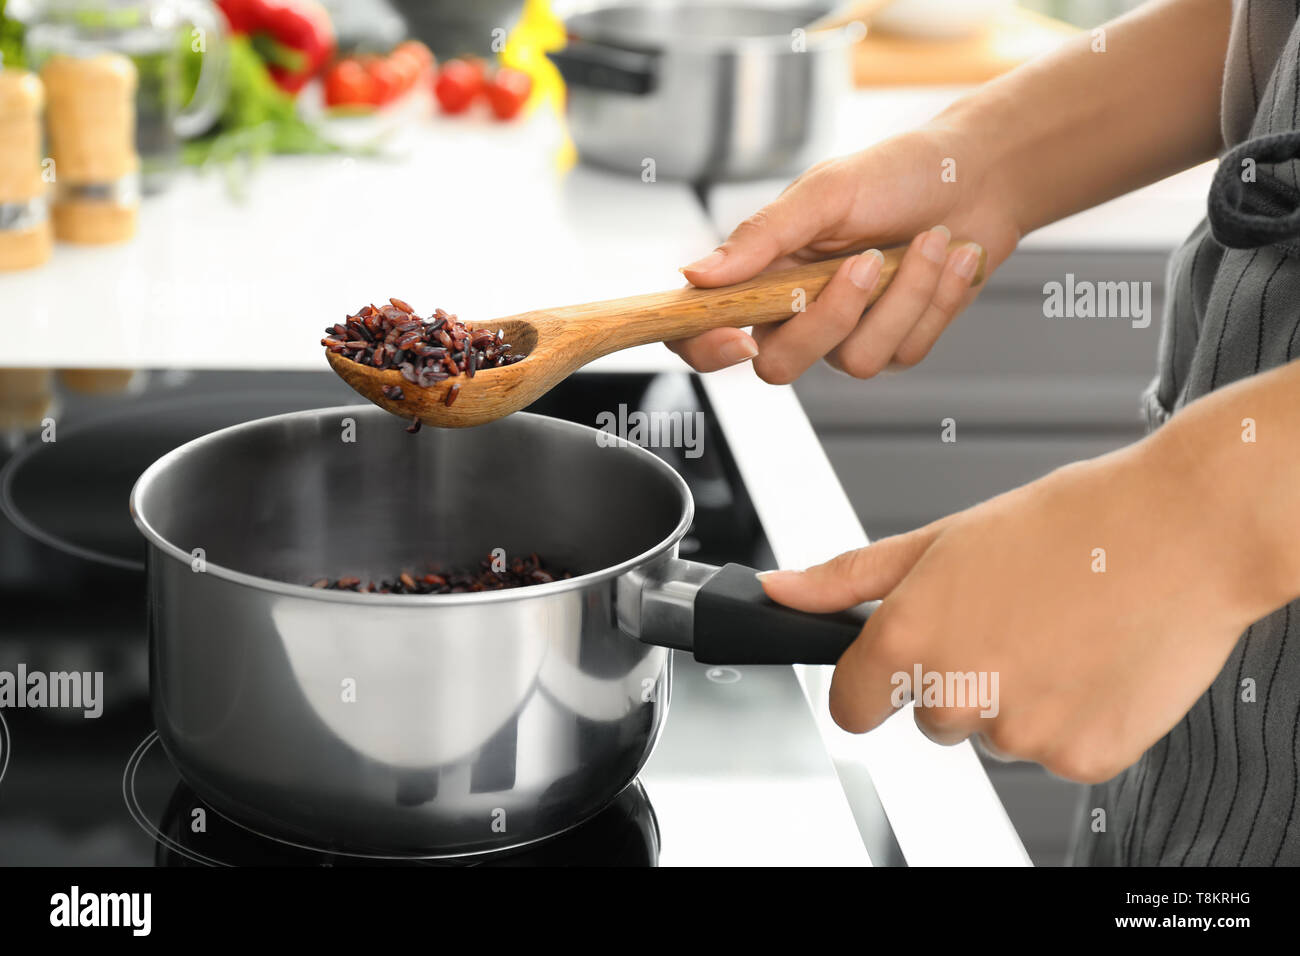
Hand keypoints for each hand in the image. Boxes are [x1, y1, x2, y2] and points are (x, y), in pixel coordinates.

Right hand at [673, 127, 1019, 383]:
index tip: (737, 338)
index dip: (705, 347)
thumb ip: (761, 236)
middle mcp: (796, 313)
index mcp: (762, 273)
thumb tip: (696, 274)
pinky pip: (905, 352)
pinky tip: (952, 257)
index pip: (704, 329)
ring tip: (930, 240)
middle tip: (866, 260)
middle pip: (780, 365)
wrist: (977, 177)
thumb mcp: (825, 192)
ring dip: (904, 295)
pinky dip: (936, 298)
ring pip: (855, 361)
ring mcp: (847, 336)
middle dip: (831, 317)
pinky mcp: (896, 346)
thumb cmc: (896, 174)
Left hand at [758, 434, 1268, 782]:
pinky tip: (1093, 659)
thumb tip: (780, 593)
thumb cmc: (1068, 525)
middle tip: (1008, 617)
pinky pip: (1054, 751)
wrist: (1183, 531)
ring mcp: (1022, 735)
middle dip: (956, 676)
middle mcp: (957, 695)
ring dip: (1015, 696)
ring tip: (1058, 629)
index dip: (870, 683)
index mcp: (909, 640)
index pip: (851, 706)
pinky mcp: (1083, 758)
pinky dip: (1070, 716)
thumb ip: (848, 579)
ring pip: (993, 734)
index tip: (896, 665)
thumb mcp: (941, 539)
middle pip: (928, 718)